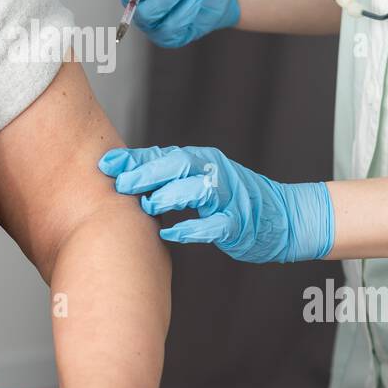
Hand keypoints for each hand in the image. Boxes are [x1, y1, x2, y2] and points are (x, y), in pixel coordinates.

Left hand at [98, 145, 334, 263]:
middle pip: (180, 165)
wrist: (281, 219)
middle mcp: (215, 172)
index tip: (106, 163)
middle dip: (148, 173)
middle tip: (121, 184)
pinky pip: (215, 224)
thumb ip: (167, 177)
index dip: (135, 159)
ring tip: (149, 206)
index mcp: (202, 160)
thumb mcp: (198, 181)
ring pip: (199, 189)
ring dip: (171, 195)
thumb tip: (124, 173)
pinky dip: (193, 229)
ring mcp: (229, 197)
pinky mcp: (239, 223)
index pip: (164, 154)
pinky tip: (171, 233)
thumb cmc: (230, 200)